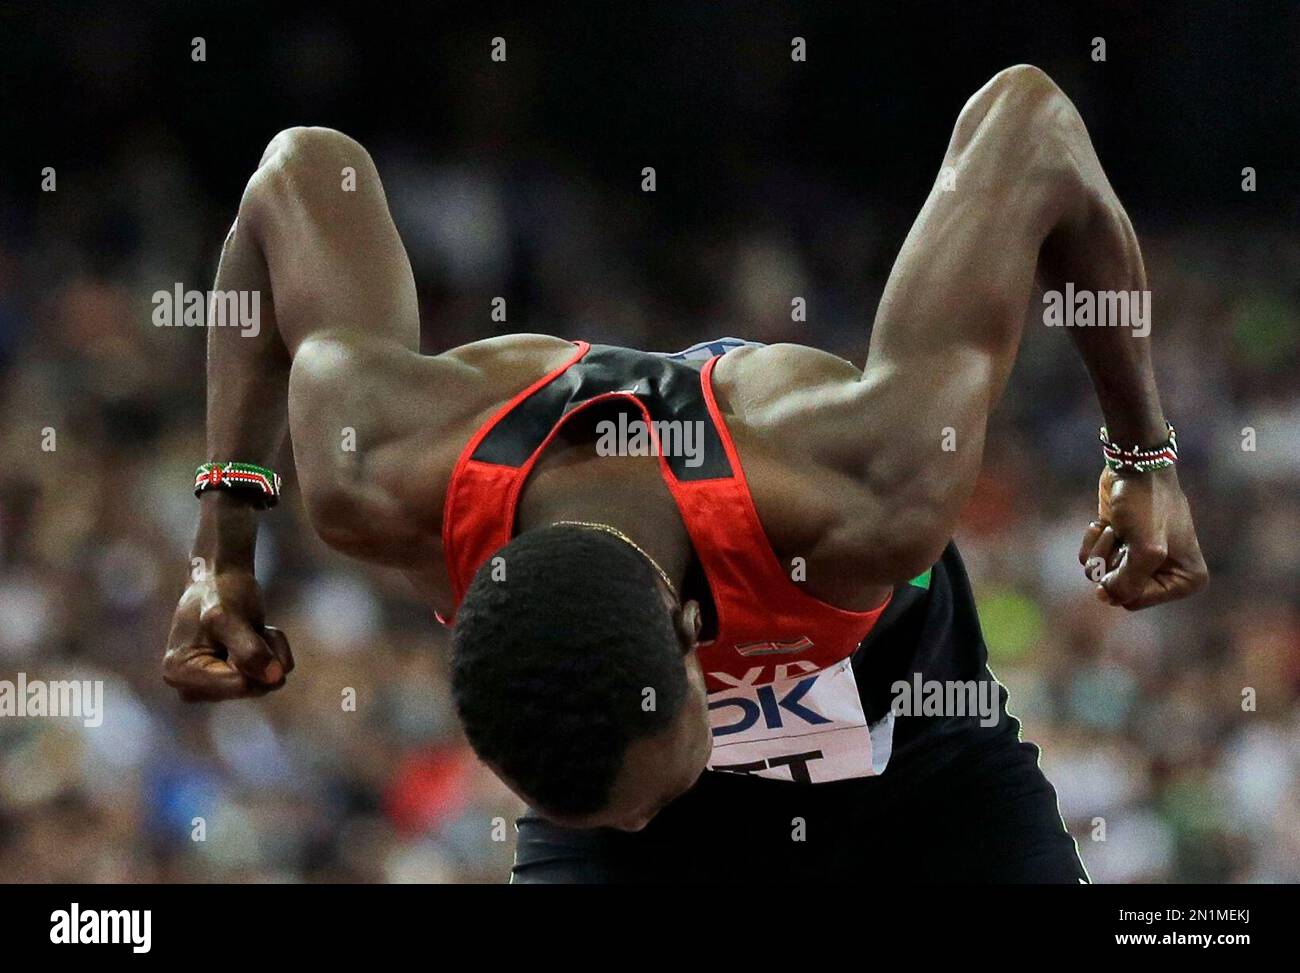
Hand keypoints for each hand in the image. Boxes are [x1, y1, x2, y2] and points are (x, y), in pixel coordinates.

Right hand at [163, 567, 293, 700]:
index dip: (253, 658)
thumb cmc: (218, 594)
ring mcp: (215, 689)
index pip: (239, 685)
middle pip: (253, 688)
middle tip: (249, 625)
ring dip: (270, 649)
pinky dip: (273, 652)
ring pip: (266, 682)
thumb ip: (249, 650)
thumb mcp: (228, 617)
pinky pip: (272, 677)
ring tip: (251, 627)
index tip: (241, 629)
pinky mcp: (233, 683)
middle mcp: (193, 689)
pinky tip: (256, 634)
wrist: (221, 580)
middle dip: (263, 653)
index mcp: (180, 674)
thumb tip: (275, 678)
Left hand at [1078, 466, 1207, 609]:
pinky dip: (1094, 541)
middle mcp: (1166, 575)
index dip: (1120, 580)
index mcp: (1186, 581)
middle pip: (1116, 590)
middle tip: (1122, 538)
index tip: (1128, 553)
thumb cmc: (1147, 506)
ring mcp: (1142, 561)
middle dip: (1109, 564)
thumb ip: (1127, 584)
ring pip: (1101, 576)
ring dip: (1100, 550)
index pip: (1134, 601)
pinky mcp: (1121, 546)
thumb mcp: (1145, 550)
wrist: (1135, 468)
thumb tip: (1104, 596)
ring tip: (1116, 528)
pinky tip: (1106, 523)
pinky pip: (1093, 560)